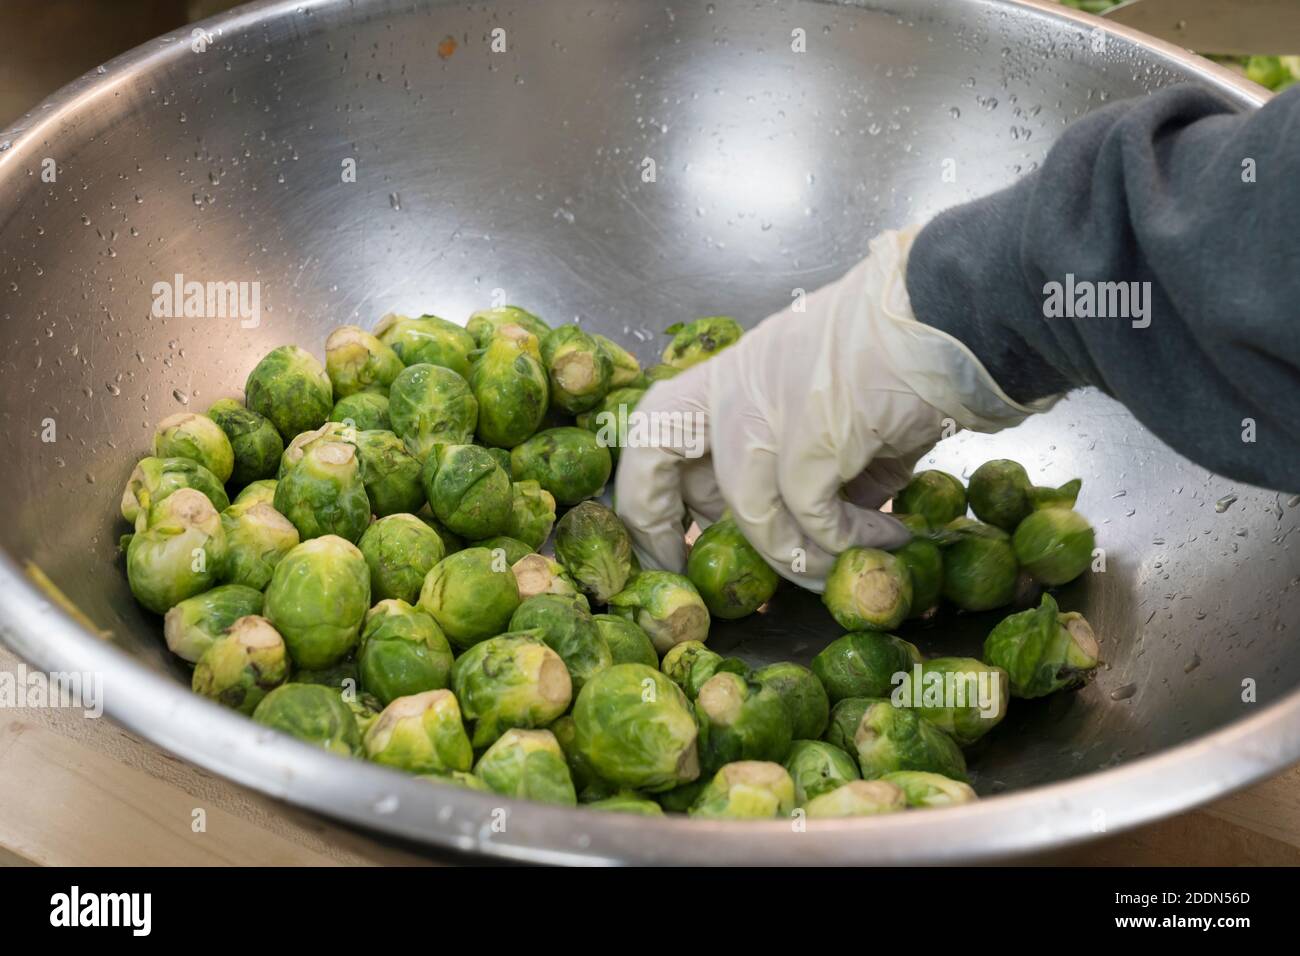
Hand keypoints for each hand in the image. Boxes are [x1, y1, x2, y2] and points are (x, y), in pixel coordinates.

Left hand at [614, 228, 1048, 590]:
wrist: (962, 306)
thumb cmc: (910, 352)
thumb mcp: (840, 410)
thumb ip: (817, 466)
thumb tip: (828, 528)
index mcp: (735, 372)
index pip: (655, 425)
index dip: (645, 491)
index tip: (665, 543)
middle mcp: (736, 383)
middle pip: (653, 452)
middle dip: (653, 523)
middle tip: (685, 571)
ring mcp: (767, 403)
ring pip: (750, 509)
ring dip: (799, 555)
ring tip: (848, 566)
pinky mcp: (812, 430)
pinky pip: (815, 515)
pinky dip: (852, 541)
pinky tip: (894, 536)